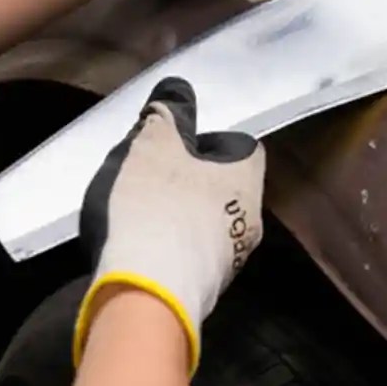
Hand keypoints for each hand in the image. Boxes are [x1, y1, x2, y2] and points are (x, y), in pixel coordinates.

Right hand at [73, 77, 265, 374]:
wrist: (146, 298)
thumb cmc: (154, 208)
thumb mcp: (153, 145)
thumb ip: (167, 114)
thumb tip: (179, 88)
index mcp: (246, 179)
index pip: (242, 147)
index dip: (208, 140)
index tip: (174, 145)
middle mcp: (250, 221)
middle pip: (224, 189)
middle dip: (191, 182)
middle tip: (148, 178)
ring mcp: (230, 262)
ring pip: (207, 226)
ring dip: (179, 218)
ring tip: (136, 216)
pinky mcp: (205, 293)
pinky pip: (189, 258)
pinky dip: (169, 251)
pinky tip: (138, 252)